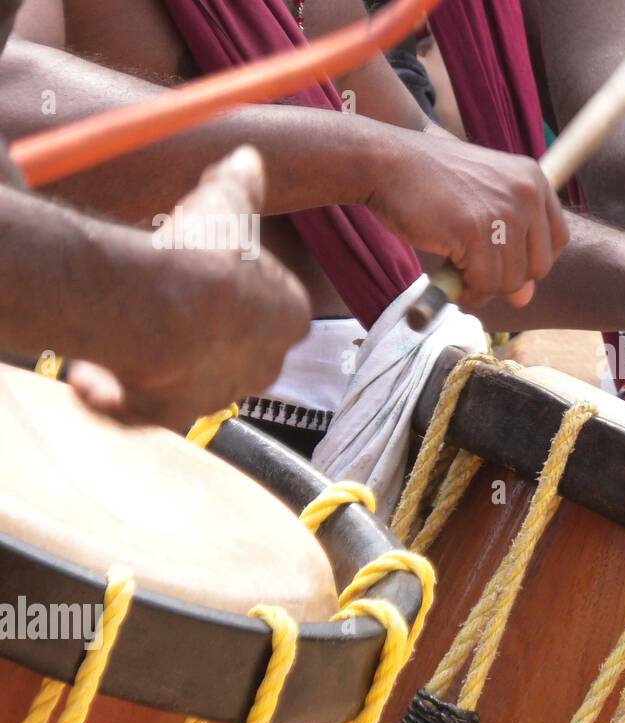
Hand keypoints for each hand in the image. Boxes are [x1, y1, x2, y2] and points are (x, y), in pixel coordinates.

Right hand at [69, 147, 309, 430]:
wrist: (163, 307)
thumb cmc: (201, 253)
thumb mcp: (224, 202)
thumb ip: (240, 182)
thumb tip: (249, 155)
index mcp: (288, 318)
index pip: (266, 305)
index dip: (226, 286)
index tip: (192, 268)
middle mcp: (263, 366)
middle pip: (227, 347)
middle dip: (192, 330)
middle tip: (152, 304)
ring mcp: (219, 395)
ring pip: (178, 377)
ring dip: (145, 360)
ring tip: (110, 339)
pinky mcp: (173, 417)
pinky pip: (136, 408)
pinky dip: (110, 394)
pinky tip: (88, 376)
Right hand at [366, 132, 568, 308]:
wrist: (386, 162)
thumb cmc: (430, 183)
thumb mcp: (482, 206)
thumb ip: (510, 246)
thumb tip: (525, 299)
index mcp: (533, 180)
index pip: (557, 240)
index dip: (531, 263)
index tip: (504, 266)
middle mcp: (526, 193)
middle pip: (538, 267)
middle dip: (506, 279)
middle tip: (474, 272)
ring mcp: (504, 212)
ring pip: (511, 281)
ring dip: (483, 288)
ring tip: (459, 274)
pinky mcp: (476, 231)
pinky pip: (484, 284)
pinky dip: (467, 292)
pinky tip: (452, 280)